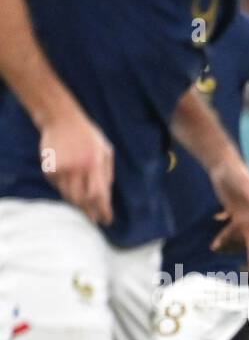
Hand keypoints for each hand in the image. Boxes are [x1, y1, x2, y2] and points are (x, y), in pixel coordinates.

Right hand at [40, 107, 113, 223]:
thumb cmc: (88, 137)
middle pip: (82, 200)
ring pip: (69, 195)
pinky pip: (58, 186)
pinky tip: (69, 181)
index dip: (104, 211)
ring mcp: (61, 168)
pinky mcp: (49, 168)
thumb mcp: (105, 152)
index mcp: (94, 164)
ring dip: (77, 202)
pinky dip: (64, 188)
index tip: (107, 221)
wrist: (61, 119)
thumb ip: (106, 174)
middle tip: (93, 219)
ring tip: (84, 205)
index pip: (99, 195)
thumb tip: (106, 197)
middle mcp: (77, 168)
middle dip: (89, 212)